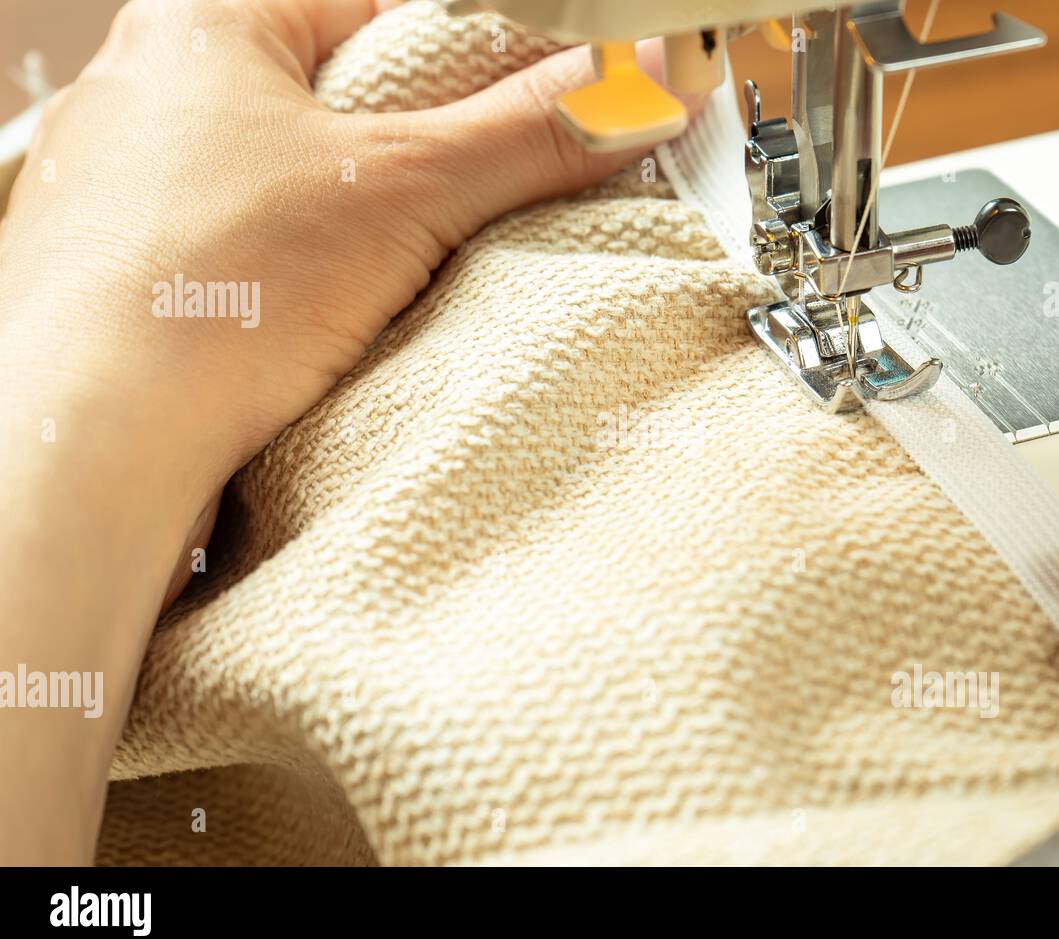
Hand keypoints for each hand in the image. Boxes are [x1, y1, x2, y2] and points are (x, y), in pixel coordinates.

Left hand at [1, 0, 679, 497]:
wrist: (94, 442)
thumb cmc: (206, 294)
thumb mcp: (406, 191)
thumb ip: (528, 131)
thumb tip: (632, 94)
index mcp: (205, 26)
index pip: (377, 10)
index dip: (467, 61)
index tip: (526, 110)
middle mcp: (152, 92)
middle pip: (337, 97)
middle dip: (415, 154)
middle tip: (461, 204)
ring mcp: (132, 187)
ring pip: (292, 182)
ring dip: (361, 226)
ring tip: (390, 275)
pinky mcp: (132, 272)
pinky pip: (250, 251)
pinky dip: (302, 280)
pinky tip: (324, 322)